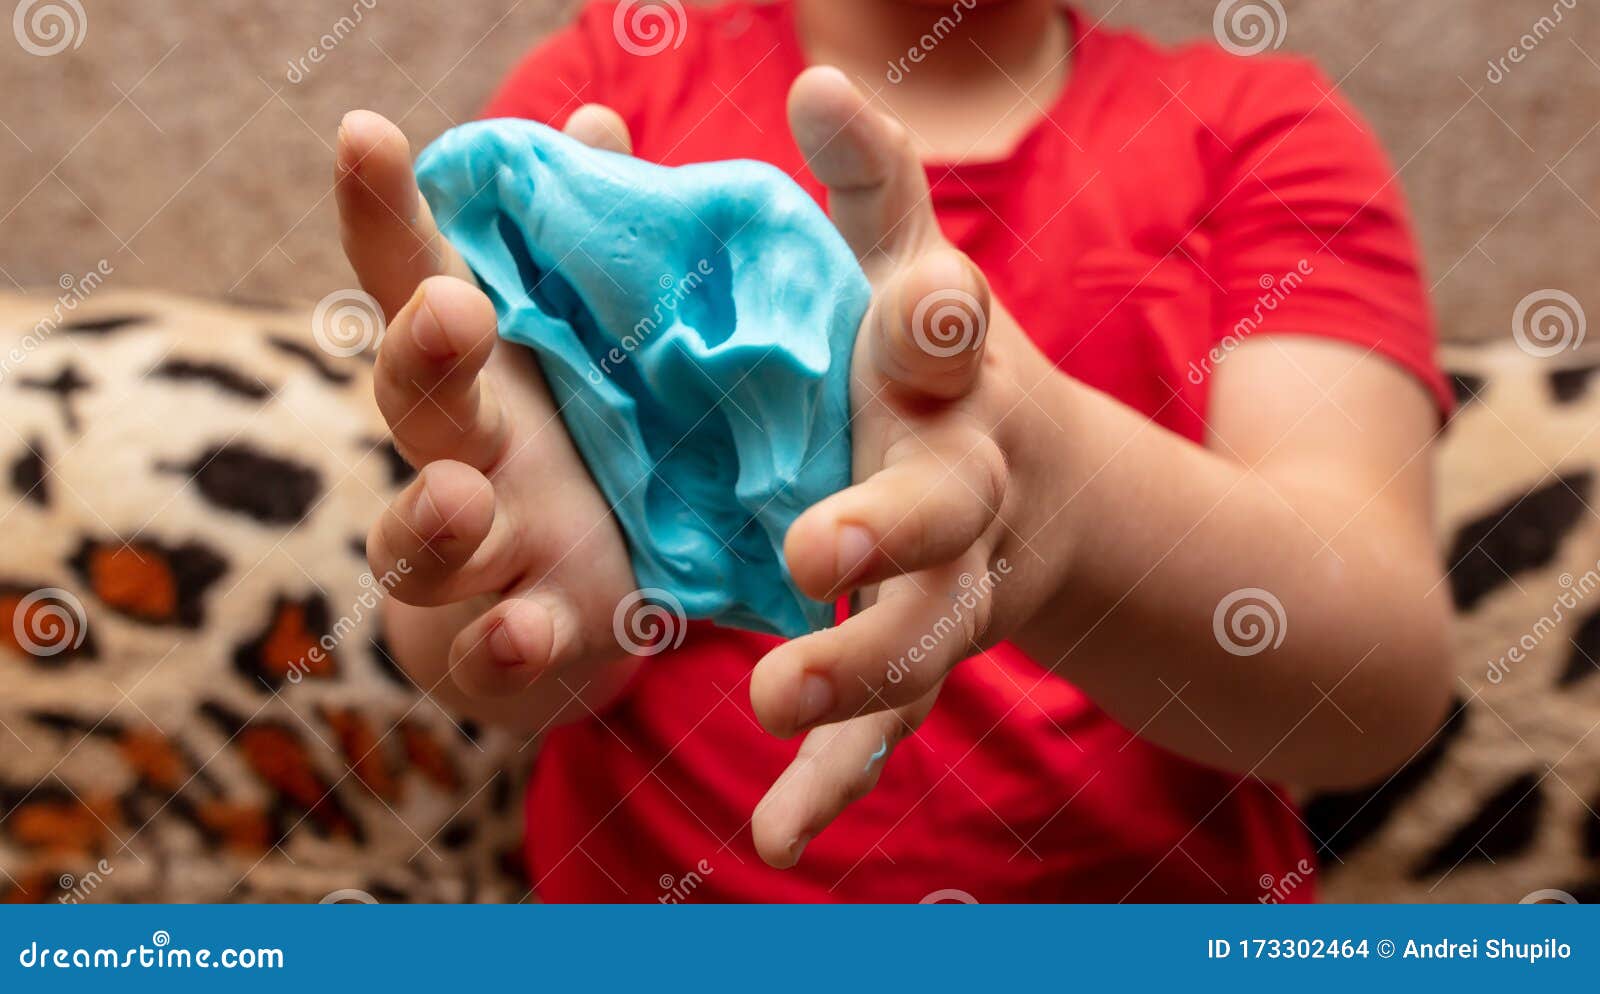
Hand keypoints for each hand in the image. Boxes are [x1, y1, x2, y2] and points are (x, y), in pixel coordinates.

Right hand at [337, 106, 640, 708]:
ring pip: (425, 537)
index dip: (382, 214)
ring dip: (436, 521)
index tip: (364, 132)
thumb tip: (597, 121)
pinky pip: (489, 649)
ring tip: (463, 499)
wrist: (579, 620)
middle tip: (452, 313)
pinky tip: (518, 632)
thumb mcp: (602, 356)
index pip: (416, 281)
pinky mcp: (510, 641)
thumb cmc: (584, 455)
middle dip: (424, 357)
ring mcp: (478, 555)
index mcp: (481, 372)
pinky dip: (499, 646)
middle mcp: (462, 453)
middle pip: (414, 402)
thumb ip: (589, 253)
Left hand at [747, 68, 1061, 866]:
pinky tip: (781, 839)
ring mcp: (957, 581)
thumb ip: (872, 192)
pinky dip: (835, 779)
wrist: (1045, 484)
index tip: (921, 307)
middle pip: (937, 507)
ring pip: (919, 633)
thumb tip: (817, 78)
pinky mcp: (932, 652)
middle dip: (887, 528)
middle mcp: (966, 479)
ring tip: (780, 698)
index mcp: (947, 375)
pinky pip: (888, 725)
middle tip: (819, 552)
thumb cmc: (944, 371)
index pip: (948, 331)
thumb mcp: (917, 275)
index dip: (938, 314)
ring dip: (854, 669)